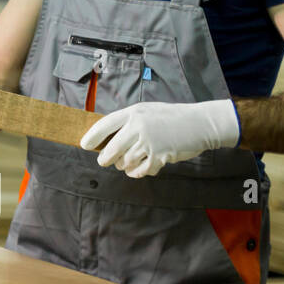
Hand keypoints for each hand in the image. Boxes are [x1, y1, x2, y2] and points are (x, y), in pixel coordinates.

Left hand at [80, 99, 239, 177]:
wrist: (199, 124)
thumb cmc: (171, 118)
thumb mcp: (147, 112)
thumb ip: (129, 123)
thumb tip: (107, 139)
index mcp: (133, 113)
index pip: (104, 125)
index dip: (92, 136)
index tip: (84, 145)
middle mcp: (138, 127)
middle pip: (112, 149)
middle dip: (105, 158)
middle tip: (104, 161)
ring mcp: (149, 142)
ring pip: (125, 162)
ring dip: (124, 165)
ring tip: (128, 162)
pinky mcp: (160, 156)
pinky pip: (141, 170)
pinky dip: (138, 172)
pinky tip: (139, 169)